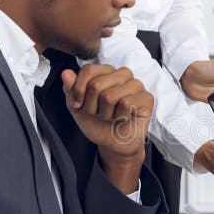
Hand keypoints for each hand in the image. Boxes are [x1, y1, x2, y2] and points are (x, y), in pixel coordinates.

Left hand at [61, 65, 153, 193]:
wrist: (112, 143)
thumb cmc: (98, 123)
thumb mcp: (77, 107)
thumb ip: (71, 89)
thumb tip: (66, 73)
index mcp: (106, 72)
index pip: (89, 70)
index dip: (78, 90)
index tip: (78, 104)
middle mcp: (122, 75)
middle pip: (96, 84)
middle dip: (92, 106)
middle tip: (98, 113)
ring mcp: (136, 85)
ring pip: (110, 95)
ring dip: (106, 113)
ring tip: (111, 116)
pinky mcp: (146, 98)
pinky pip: (126, 103)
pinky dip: (120, 116)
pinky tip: (123, 118)